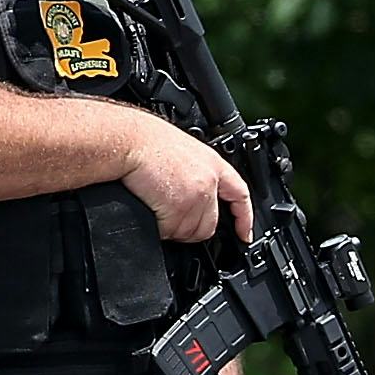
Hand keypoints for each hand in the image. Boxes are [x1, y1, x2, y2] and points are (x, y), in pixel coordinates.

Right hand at [124, 126, 254, 242]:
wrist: (130, 140)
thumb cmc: (147, 142)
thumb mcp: (184, 153)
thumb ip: (196, 175)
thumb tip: (191, 199)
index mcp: (213, 165)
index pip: (240, 196)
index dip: (244, 218)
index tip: (244, 234)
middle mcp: (209, 182)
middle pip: (209, 225)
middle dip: (190, 229)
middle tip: (171, 218)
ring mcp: (195, 197)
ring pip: (188, 232)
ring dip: (172, 228)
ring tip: (157, 206)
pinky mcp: (178, 208)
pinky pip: (169, 232)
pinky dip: (159, 228)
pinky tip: (151, 208)